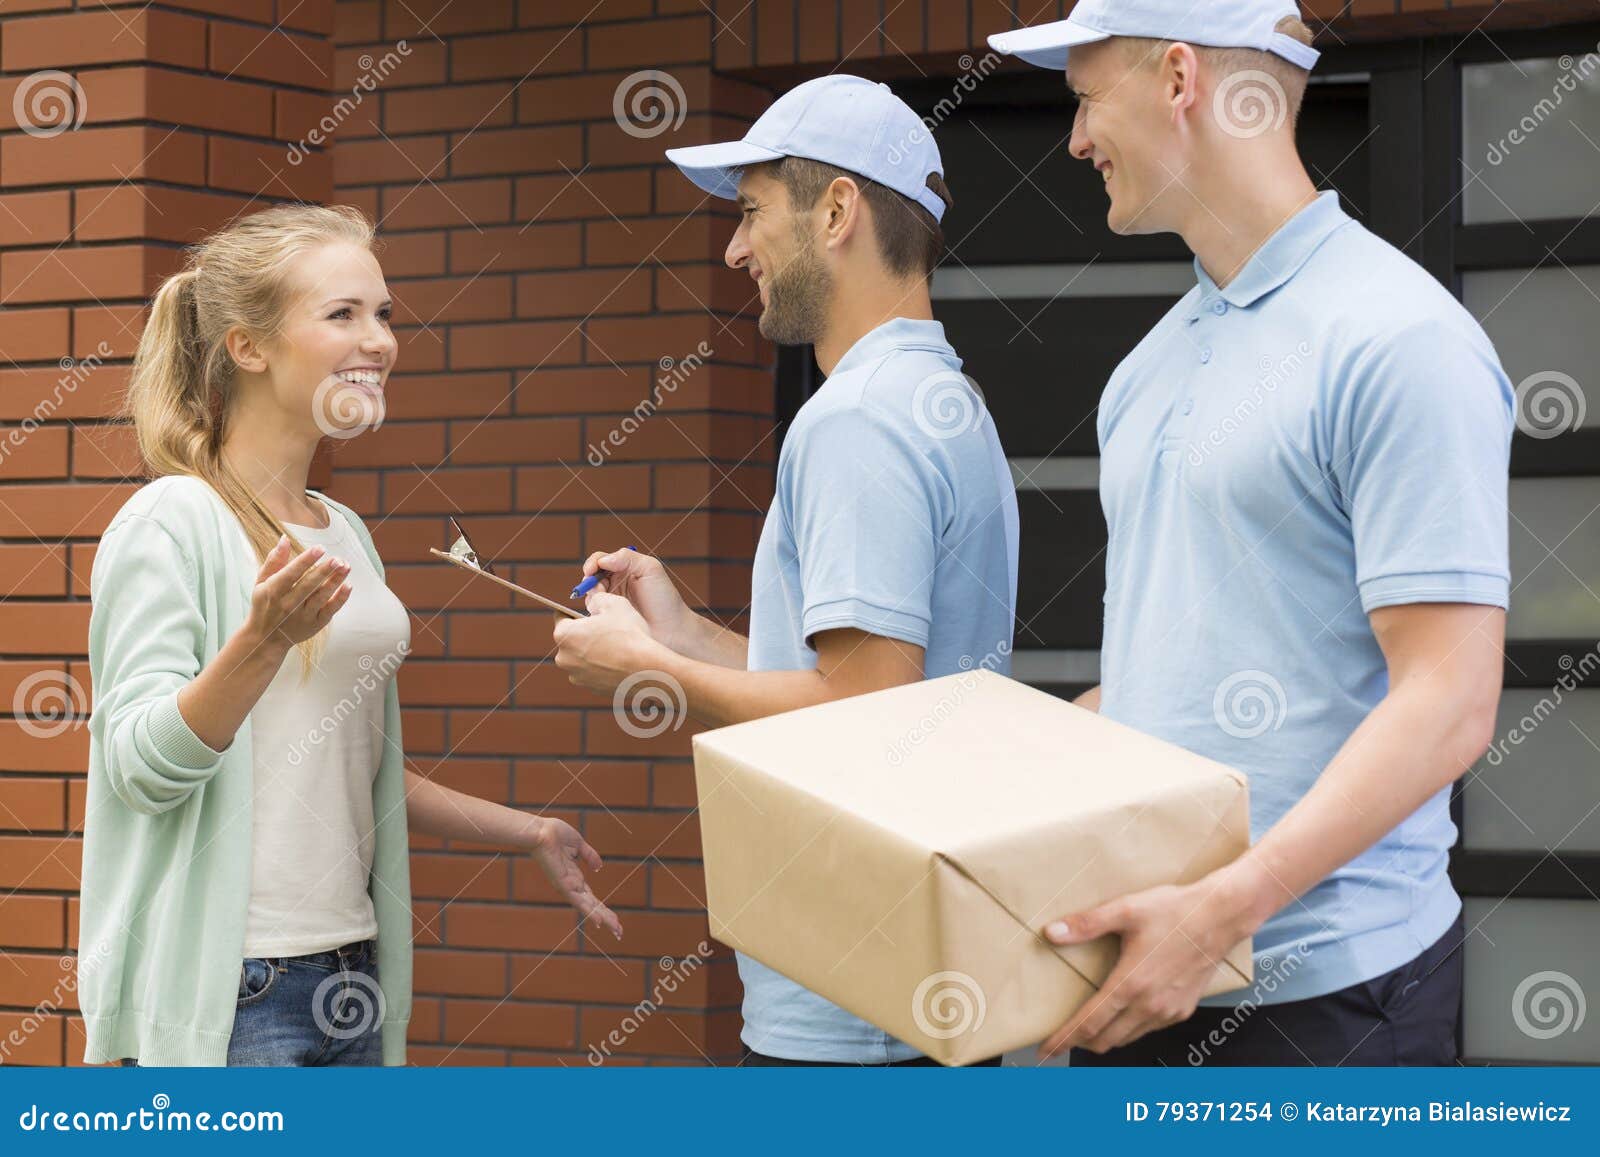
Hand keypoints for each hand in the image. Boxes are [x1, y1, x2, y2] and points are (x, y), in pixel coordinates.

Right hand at [242, 535, 350, 653]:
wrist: (265, 639)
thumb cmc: (265, 604)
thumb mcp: (262, 582)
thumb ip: (274, 561)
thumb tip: (284, 538)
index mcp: (273, 591)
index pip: (291, 574)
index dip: (305, 561)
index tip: (320, 548)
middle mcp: (288, 605)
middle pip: (308, 586)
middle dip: (324, 571)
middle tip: (337, 559)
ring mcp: (302, 616)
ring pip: (321, 597)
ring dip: (335, 582)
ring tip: (346, 567)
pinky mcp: (315, 624)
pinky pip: (330, 610)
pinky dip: (340, 599)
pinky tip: (348, 585)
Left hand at [531, 817, 622, 940]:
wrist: (539, 831)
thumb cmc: (553, 834)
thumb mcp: (578, 844)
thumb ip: (589, 856)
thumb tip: (599, 867)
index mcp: (574, 877)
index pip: (592, 898)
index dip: (603, 909)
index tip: (615, 920)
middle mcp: (571, 886)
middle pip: (593, 906)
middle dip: (607, 918)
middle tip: (619, 933)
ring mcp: (567, 887)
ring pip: (588, 907)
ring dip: (603, 918)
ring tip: (616, 930)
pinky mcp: (563, 884)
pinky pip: (578, 900)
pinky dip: (589, 912)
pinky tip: (599, 922)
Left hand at [552, 591, 662, 696]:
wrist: (647, 671)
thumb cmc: (630, 635)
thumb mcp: (615, 604)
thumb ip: (598, 598)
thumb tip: (594, 600)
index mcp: (564, 634)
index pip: (560, 617)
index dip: (575, 612)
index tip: (587, 614)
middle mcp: (564, 658)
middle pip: (571, 640)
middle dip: (585, 634)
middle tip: (606, 630)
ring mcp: (577, 677)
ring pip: (582, 658)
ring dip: (593, 652)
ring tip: (616, 648)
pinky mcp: (591, 689)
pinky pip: (594, 673)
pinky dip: (603, 668)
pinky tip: (620, 663)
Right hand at [578, 548, 692, 650]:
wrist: (672, 630)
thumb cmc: (665, 599)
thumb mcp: (650, 569)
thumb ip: (627, 558)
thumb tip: (603, 560)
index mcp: (625, 568)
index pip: (600, 560)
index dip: (592, 564)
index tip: (590, 571)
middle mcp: (616, 583)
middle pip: (591, 577)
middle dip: (590, 582)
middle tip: (599, 591)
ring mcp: (611, 601)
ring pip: (590, 595)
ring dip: (594, 598)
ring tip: (610, 605)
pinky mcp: (609, 619)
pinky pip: (594, 612)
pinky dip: (596, 611)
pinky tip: (609, 615)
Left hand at [1037, 871, 1262, 1059]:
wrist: (1220, 917)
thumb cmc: (1174, 911)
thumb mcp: (1125, 910)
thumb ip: (1086, 924)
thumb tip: (1051, 932)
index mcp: (1130, 984)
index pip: (1089, 1024)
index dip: (1064, 1039)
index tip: (1046, 1049)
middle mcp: (1149, 1005)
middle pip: (1105, 1040)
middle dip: (1080, 1042)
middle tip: (1062, 1038)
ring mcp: (1168, 1011)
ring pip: (1127, 1038)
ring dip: (1105, 1038)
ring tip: (1088, 1028)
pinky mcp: (1182, 1010)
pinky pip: (1148, 1030)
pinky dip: (1129, 1030)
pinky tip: (1122, 1015)